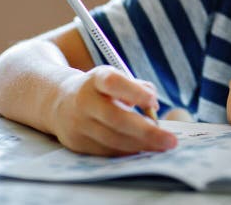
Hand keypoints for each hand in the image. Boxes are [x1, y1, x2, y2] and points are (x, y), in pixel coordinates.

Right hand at [51, 65, 177, 155]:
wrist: (60, 102)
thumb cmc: (100, 89)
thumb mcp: (116, 78)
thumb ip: (139, 88)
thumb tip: (153, 108)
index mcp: (96, 79)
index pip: (113, 83)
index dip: (134, 92)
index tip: (154, 102)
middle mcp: (84, 101)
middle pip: (115, 118)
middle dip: (146, 132)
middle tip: (171, 141)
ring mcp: (78, 124)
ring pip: (112, 139)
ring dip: (140, 145)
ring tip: (162, 146)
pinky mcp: (77, 142)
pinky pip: (106, 150)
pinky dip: (127, 151)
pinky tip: (143, 150)